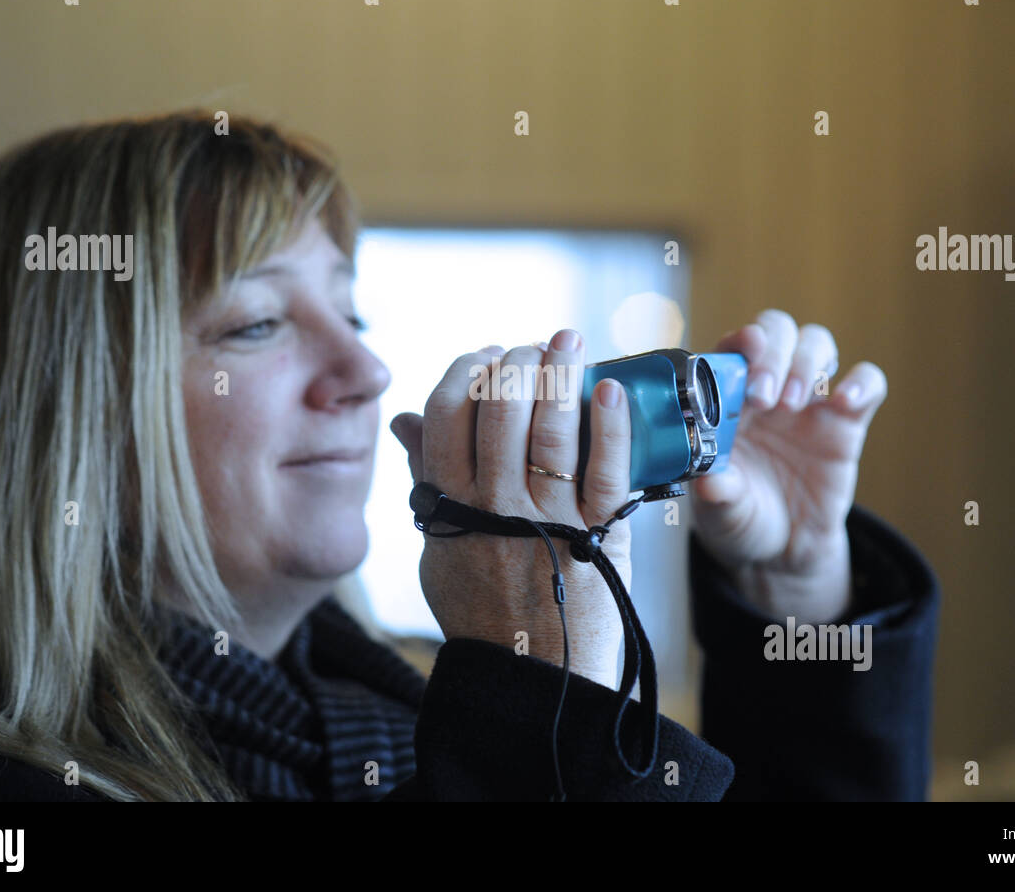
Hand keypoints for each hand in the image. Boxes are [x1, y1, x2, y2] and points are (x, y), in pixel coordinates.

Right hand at [389, 329, 632, 688]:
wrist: (532, 674)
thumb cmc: (483, 609)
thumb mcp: (439, 547)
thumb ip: (426, 480)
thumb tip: (404, 421)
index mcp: (452, 504)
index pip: (447, 414)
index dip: (466, 371)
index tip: (484, 355)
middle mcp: (496, 505)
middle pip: (500, 411)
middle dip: (514, 364)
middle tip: (530, 346)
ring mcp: (549, 517)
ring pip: (551, 430)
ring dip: (560, 375)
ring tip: (568, 340)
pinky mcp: (599, 533)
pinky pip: (607, 468)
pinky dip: (610, 425)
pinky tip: (609, 390)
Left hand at [689, 309, 887, 622]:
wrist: (781, 549)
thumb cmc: (741, 516)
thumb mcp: (720, 511)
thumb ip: (716, 493)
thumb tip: (707, 480)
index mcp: (727, 398)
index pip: (733, 347)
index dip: (740, 342)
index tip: (744, 354)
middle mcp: (768, 388)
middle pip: (777, 331)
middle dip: (772, 352)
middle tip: (763, 396)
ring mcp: (808, 400)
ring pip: (816, 343)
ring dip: (805, 362)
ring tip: (792, 405)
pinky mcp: (847, 420)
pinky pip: (867, 382)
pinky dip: (861, 382)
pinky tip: (844, 401)